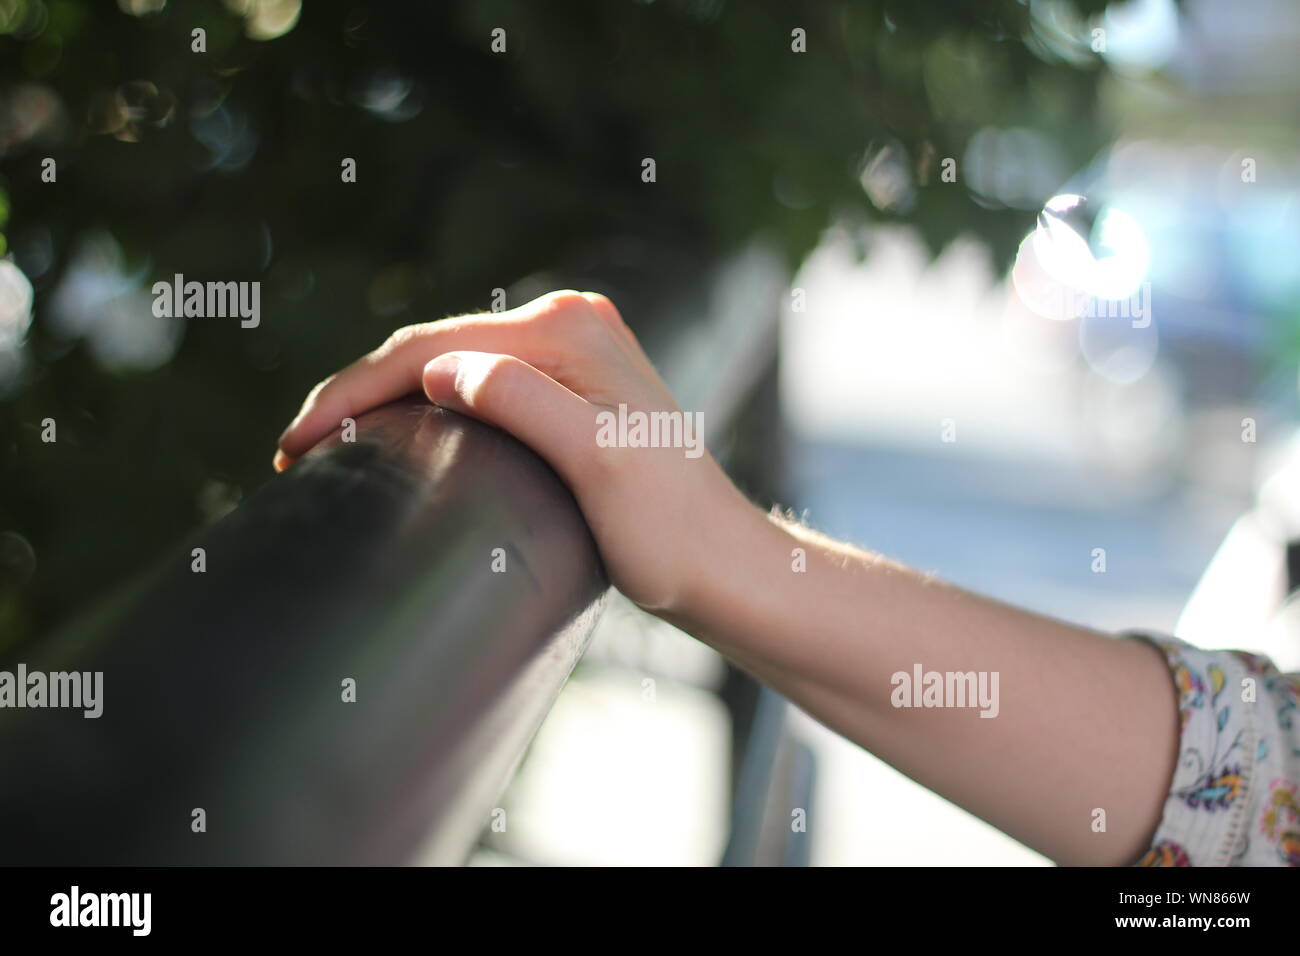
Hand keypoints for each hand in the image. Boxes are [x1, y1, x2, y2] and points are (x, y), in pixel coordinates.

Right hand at [275, 290, 755, 613]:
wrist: (724, 566)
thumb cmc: (668, 531)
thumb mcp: (599, 463)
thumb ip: (525, 402)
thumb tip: (443, 370)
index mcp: (569, 330)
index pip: (432, 349)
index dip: (355, 392)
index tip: (297, 442)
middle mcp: (572, 323)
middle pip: (435, 348)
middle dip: (359, 392)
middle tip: (294, 446)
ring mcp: (575, 352)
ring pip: (452, 364)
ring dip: (387, 396)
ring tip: (327, 438)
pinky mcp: (576, 387)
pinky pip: (483, 383)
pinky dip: (429, 404)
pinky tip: (396, 428)